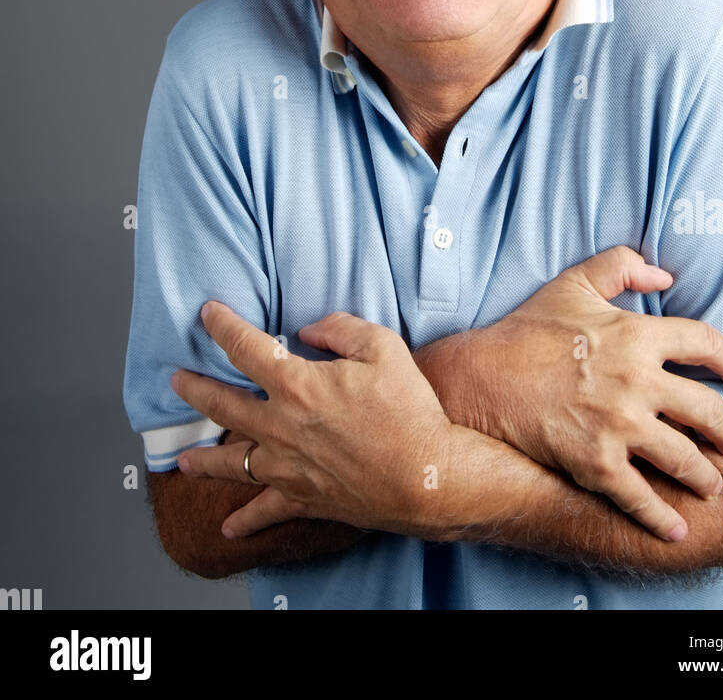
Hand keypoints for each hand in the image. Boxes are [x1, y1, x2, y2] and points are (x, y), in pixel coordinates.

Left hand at [171, 302, 455, 538]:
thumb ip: (340, 328)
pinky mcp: (302, 498)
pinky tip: (228, 528)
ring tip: (182, 458)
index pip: (246, 347)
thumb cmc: (410, 410)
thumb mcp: (382, 347)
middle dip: (195, 389)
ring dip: (203, 458)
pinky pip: (264, 512)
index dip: (223, 326)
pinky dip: (245, 521)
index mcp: (297, 384)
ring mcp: (287, 467)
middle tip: (176, 380)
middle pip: (223, 404)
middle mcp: (281, 426)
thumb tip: (309, 330)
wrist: (427, 478)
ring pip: (230, 462)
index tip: (207, 313)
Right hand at [455, 246, 722, 540]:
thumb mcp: (575, 283)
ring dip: (706, 476)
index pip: (707, 344)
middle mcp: (637, 382)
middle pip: (709, 412)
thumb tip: (664, 274)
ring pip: (686, 459)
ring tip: (710, 482)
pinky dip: (662, 519)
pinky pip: (641, 498)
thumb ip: (622, 266)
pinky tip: (676, 530)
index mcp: (637, 335)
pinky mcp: (597, 465)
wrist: (485, 378)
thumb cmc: (529, 329)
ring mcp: (619, 427)